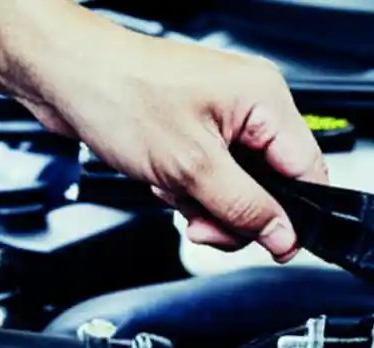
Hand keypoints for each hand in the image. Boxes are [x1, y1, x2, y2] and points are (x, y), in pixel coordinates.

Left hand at [20, 26, 327, 261]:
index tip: (274, 244)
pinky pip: (215, 180)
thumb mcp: (190, 168)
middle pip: (275, 188)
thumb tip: (283, 237)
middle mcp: (251, 106)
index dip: (293, 216)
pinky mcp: (199, 131)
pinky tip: (165, 181)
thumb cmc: (117, 94)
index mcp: (265, 101)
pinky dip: (190, 192)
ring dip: (208, 206)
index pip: (309, 172)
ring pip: (242, 190)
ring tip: (174, 191)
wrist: (63, 77)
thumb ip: (245, 208)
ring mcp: (224, 119)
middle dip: (236, 214)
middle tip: (203, 219)